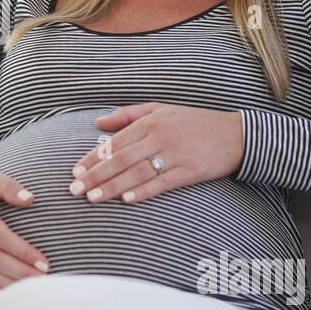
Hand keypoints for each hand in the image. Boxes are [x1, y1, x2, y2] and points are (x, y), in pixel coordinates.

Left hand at [68, 103, 244, 204]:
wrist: (235, 134)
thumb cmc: (194, 122)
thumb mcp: (161, 109)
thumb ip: (128, 115)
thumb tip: (98, 122)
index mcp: (151, 121)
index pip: (114, 142)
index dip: (92, 158)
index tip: (75, 172)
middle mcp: (160, 136)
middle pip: (121, 159)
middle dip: (95, 176)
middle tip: (75, 190)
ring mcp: (175, 154)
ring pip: (137, 172)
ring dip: (112, 186)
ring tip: (92, 198)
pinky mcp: (189, 171)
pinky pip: (162, 183)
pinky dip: (144, 191)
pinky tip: (126, 199)